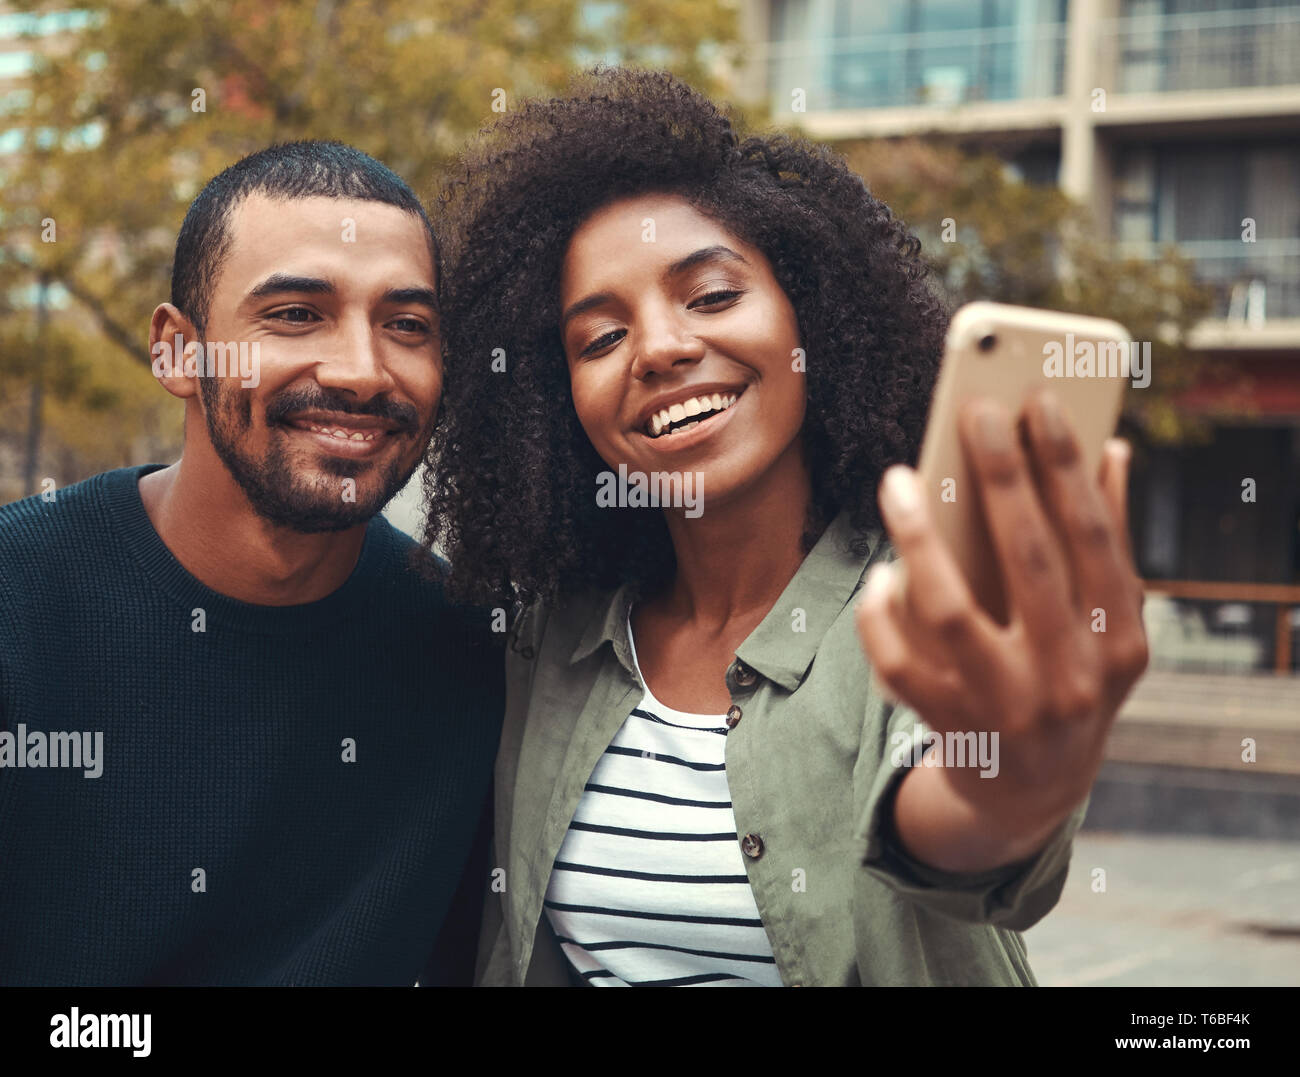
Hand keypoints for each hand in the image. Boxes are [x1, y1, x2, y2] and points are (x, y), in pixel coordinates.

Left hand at [855, 390, 1149, 866]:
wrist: (1033, 789)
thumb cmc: (1067, 678)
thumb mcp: (1105, 626)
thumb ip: (1108, 544)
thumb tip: (1110, 450)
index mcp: (1119, 642)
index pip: (1093, 537)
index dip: (1066, 465)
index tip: (1039, 400)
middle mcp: (1071, 677)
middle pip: (1029, 559)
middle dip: (1002, 475)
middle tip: (975, 409)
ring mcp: (1009, 707)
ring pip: (950, 610)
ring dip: (919, 537)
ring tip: (898, 479)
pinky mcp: (953, 727)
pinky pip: (900, 662)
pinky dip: (882, 614)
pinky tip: (879, 574)